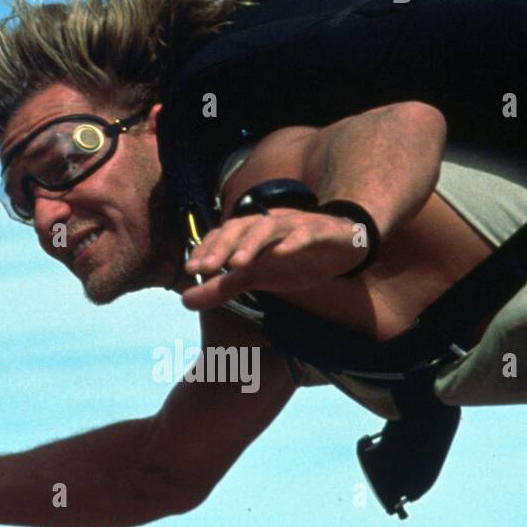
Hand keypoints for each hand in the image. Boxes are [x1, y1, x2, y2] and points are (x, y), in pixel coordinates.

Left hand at [180, 207, 367, 309]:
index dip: (206, 250)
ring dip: (252, 244)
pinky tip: (282, 254)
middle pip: (240, 228)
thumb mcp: (256, 276)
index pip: (222, 236)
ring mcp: (294, 226)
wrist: (342, 246)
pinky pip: (306, 233)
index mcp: (250, 233)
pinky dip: (293, 242)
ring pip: (269, 227)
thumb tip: (184, 301)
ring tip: (238, 263)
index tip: (191, 269)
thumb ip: (223, 286)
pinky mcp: (319, 231)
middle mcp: (268, 225)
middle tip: (207, 268)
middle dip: (222, 247)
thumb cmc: (294, 258)